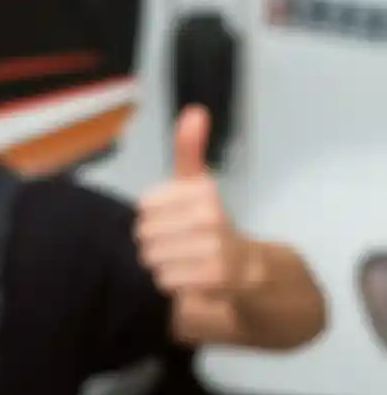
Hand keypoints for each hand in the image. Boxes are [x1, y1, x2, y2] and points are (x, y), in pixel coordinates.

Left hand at [136, 105, 255, 298]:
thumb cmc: (211, 225)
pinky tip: (190, 279)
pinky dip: (171, 283)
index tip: (175, 220)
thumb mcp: (198, 185)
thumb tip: (194, 111)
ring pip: (152, 258)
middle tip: (180, 245)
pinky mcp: (214, 277)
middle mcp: (210, 215)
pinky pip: (164, 279)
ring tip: (185, 262)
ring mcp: (214, 247)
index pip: (143, 206)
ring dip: (162, 264)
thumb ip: (189, 150)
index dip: (153, 217)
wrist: (251, 272)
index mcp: (203, 191)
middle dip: (155, 243)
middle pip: (144, 233)